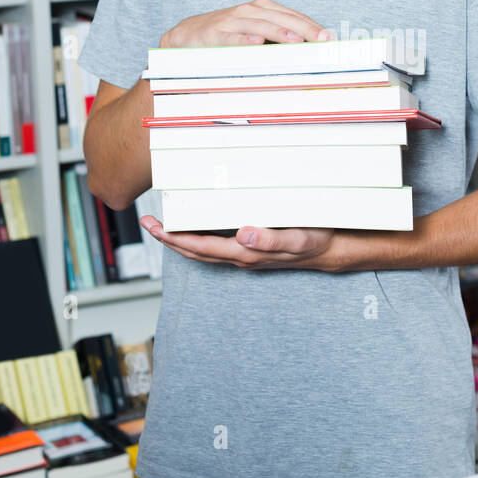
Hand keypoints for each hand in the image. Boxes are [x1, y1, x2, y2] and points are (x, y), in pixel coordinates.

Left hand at [139, 216, 342, 270]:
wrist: (330, 250)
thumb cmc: (315, 241)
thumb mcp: (298, 238)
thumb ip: (271, 240)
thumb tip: (242, 235)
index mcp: (246, 253)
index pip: (201, 247)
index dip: (175, 238)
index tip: (156, 226)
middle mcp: (241, 256)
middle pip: (196, 250)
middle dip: (169, 238)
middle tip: (148, 222)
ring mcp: (244, 254)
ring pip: (204, 249)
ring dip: (181, 238)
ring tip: (163, 225)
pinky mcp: (250, 248)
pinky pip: (216, 245)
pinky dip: (199, 236)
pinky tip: (196, 226)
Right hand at [159, 0, 331, 48]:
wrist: (186, 34)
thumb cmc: (226, 33)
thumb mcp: (254, 31)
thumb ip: (277, 37)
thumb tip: (307, 49)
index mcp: (262, 9)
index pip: (292, 16)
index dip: (312, 26)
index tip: (329, 38)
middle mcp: (249, 11)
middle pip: (282, 18)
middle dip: (304, 29)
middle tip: (322, 39)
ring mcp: (231, 21)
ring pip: (260, 25)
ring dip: (280, 32)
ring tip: (297, 41)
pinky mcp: (215, 34)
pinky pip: (232, 37)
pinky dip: (245, 39)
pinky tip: (257, 43)